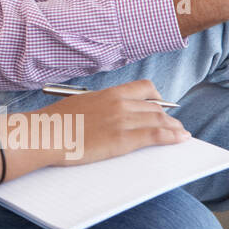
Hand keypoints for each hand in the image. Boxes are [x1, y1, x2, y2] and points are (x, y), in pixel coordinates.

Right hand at [40, 79, 189, 165]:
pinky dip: (172, 137)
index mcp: (108, 93)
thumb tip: (104, 116)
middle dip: (167, 117)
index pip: (143, 89)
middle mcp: (119, 103)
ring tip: (182, 134)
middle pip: (155, 107)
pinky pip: (156, 135)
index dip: (158, 98)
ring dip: (174, 128)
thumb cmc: (56, 122)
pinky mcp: (124, 138)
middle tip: (175, 126)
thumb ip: (97, 107)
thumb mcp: (79, 105)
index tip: (162, 105)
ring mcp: (123, 120)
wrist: (46, 133)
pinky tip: (181, 139)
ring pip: (160, 120)